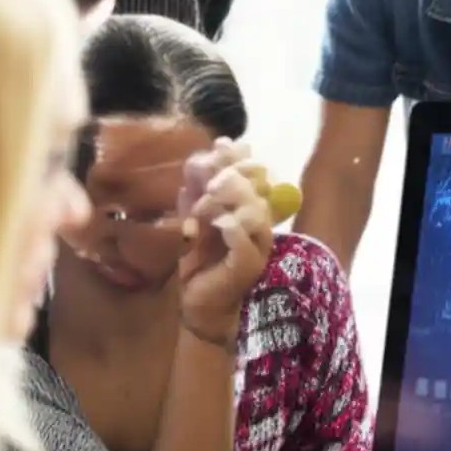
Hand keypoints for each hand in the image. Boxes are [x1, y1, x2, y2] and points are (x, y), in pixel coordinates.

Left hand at [177, 138, 274, 346]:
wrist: (200, 307)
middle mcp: (258, 227)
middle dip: (233, 176)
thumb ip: (196, 194)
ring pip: (255, 212)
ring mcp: (257, 247)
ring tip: (203, 209)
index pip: (253, 177)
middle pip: (257, 189)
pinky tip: (218, 224)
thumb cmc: (200, 266)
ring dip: (228, 202)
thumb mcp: (193, 222)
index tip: (222, 144)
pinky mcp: (248, 267)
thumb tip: (198, 160)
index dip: (239, 158)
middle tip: (210, 180)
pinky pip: (246, 242)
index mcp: (247, 212)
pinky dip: (232, 227)